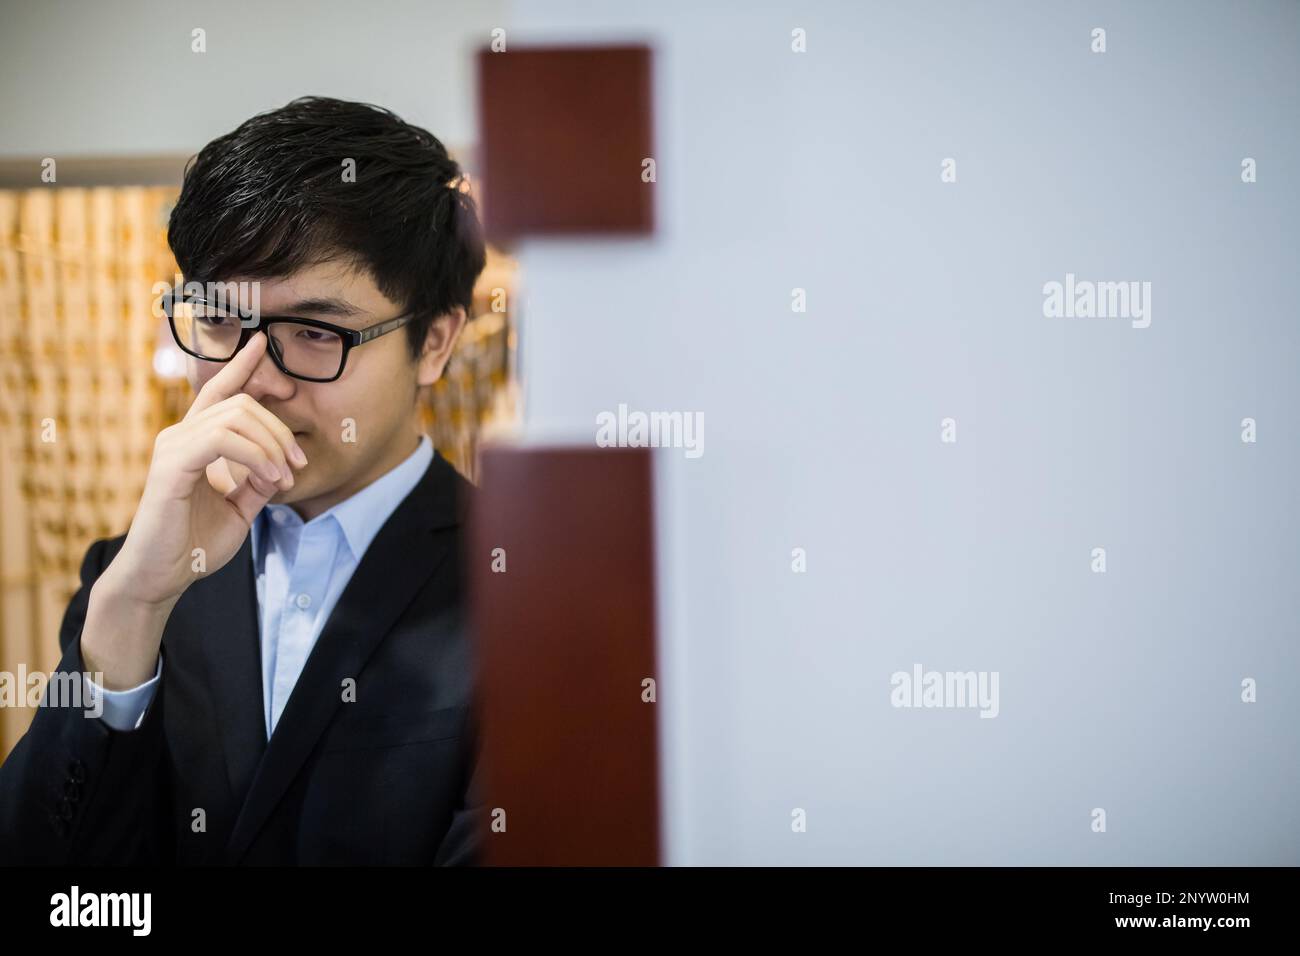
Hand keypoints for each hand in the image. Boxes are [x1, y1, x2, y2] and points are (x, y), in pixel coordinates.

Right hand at [102, 334, 307, 605]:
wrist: (162, 576)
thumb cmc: (195, 544)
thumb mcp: (240, 508)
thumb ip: (258, 482)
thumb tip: (282, 464)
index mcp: (194, 441)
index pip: (218, 391)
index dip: (240, 364)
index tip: (261, 342)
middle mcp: (179, 436)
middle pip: (240, 403)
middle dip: (279, 427)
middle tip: (299, 462)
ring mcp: (172, 447)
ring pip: (234, 417)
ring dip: (271, 444)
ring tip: (286, 476)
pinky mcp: (171, 466)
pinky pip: (221, 440)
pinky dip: (255, 456)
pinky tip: (272, 478)